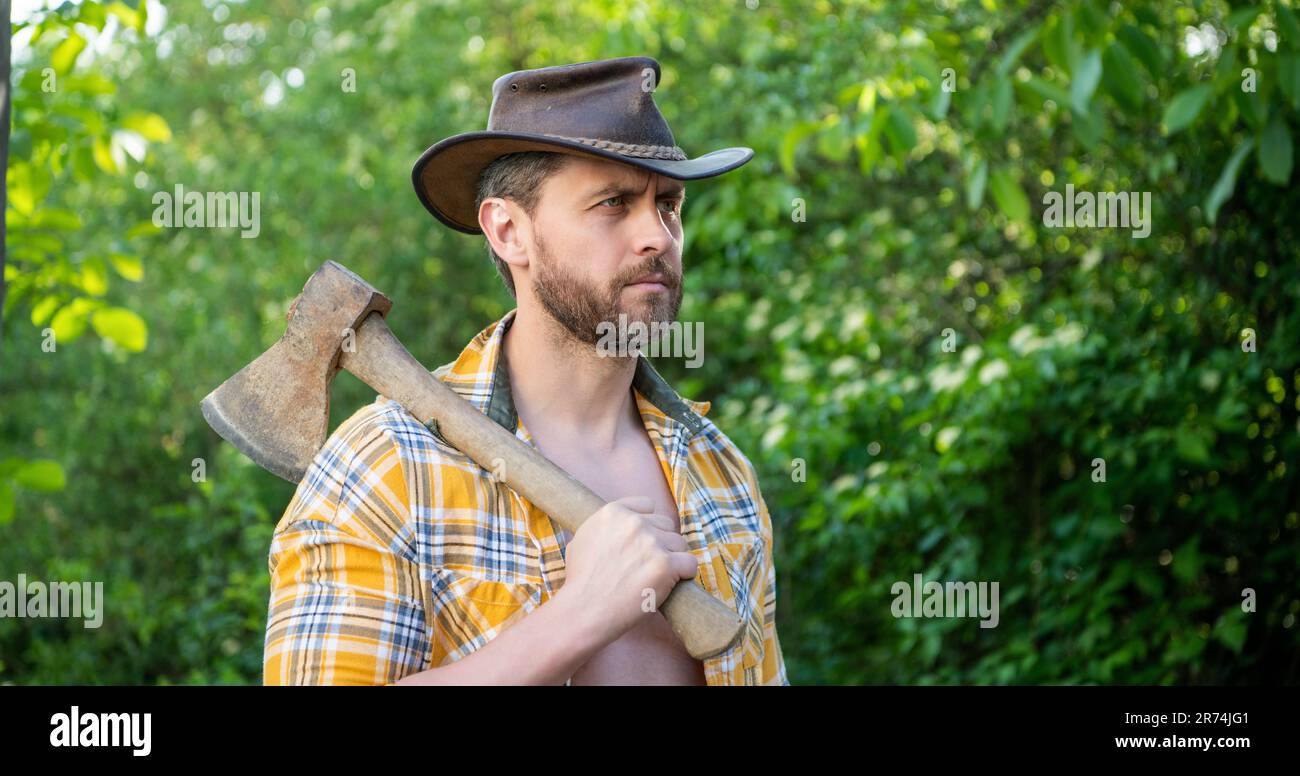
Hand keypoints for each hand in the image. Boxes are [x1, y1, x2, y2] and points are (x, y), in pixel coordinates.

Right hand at [558, 496, 697, 644]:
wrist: (584, 609)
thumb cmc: (580, 581)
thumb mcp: (581, 540)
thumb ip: (601, 528)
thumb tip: (611, 528)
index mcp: (614, 512)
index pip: (648, 505)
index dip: (648, 524)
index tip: (643, 541)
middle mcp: (634, 523)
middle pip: (666, 525)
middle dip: (661, 542)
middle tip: (648, 564)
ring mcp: (651, 543)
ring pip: (680, 544)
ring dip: (673, 559)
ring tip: (657, 577)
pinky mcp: (665, 565)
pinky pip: (691, 564)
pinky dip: (685, 574)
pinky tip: (674, 583)